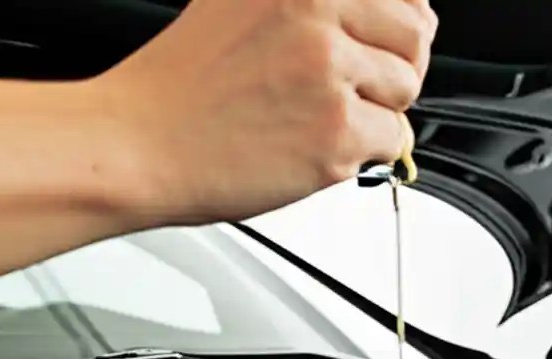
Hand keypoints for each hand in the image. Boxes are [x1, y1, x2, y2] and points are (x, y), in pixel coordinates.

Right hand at [96, 0, 436, 225]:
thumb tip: (400, 7)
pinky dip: (367, 151)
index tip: (390, 43)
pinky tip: (319, 147)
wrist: (136, 143)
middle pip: (415, 38)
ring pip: (406, 91)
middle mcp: (316, 14)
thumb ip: (309, 2)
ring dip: (377, 111)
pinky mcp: (335, 133)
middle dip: (397, 68)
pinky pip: (394, 140)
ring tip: (321, 119)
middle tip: (360, 90)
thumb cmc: (182, 84)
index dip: (402, 24)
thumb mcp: (240, 4)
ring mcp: (329, 74)